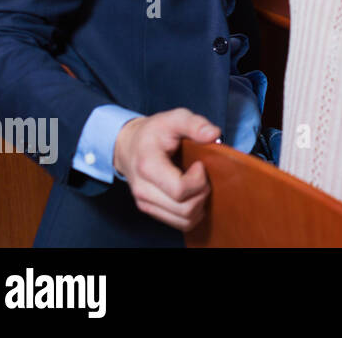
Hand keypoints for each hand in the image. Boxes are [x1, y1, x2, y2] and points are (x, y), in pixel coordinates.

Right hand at [113, 108, 220, 231]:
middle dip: (202, 192)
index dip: (199, 179)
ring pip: (184, 220)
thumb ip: (194, 124)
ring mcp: (145, 202)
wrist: (128, 145)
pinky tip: (193, 195)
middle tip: (202, 175)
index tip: (200, 164)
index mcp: (148, 166)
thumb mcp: (174, 118)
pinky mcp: (150, 209)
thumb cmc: (154, 132)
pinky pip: (179, 223)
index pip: (180, 190)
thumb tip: (213, 133)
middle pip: (185, 208)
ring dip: (199, 205)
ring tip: (198, 185)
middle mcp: (143, 189)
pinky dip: (192, 213)